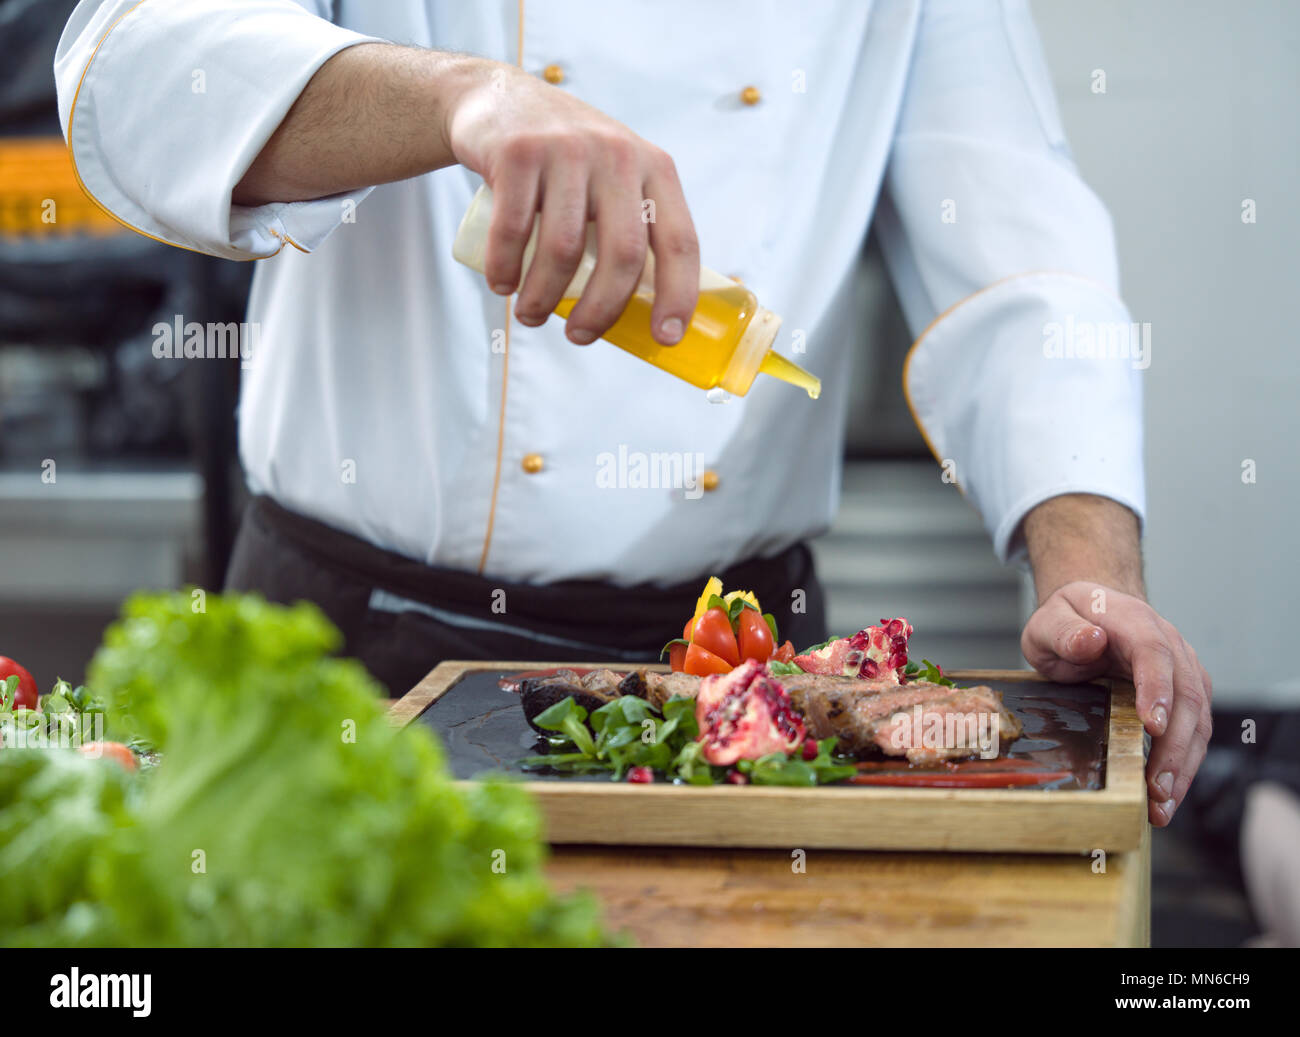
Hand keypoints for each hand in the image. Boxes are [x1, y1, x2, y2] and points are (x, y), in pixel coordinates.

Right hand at [445, 61, 698, 345]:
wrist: (502, 100)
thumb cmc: (567, 163)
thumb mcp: (616, 176)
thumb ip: (635, 224)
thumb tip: (645, 312)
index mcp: (655, 169)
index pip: (680, 241)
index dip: (678, 295)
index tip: (665, 338)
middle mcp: (618, 156)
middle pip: (623, 255)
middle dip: (601, 311)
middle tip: (579, 337)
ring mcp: (567, 150)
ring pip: (564, 249)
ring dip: (543, 297)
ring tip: (530, 315)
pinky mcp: (518, 152)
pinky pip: (514, 229)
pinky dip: (505, 269)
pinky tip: (502, 286)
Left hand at [1021, 581, 1211, 826]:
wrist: (1091, 614)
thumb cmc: (1068, 620)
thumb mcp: (1049, 622)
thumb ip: (1065, 632)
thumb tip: (1091, 641)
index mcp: (1134, 621)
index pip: (1154, 652)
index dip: (1157, 689)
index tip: (1154, 726)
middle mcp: (1170, 645)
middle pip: (1185, 695)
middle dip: (1174, 746)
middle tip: (1156, 787)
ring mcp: (1182, 671)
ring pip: (1198, 720)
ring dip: (1183, 765)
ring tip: (1162, 805)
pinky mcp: (1185, 697)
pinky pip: (1193, 732)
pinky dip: (1183, 766)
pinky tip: (1167, 797)